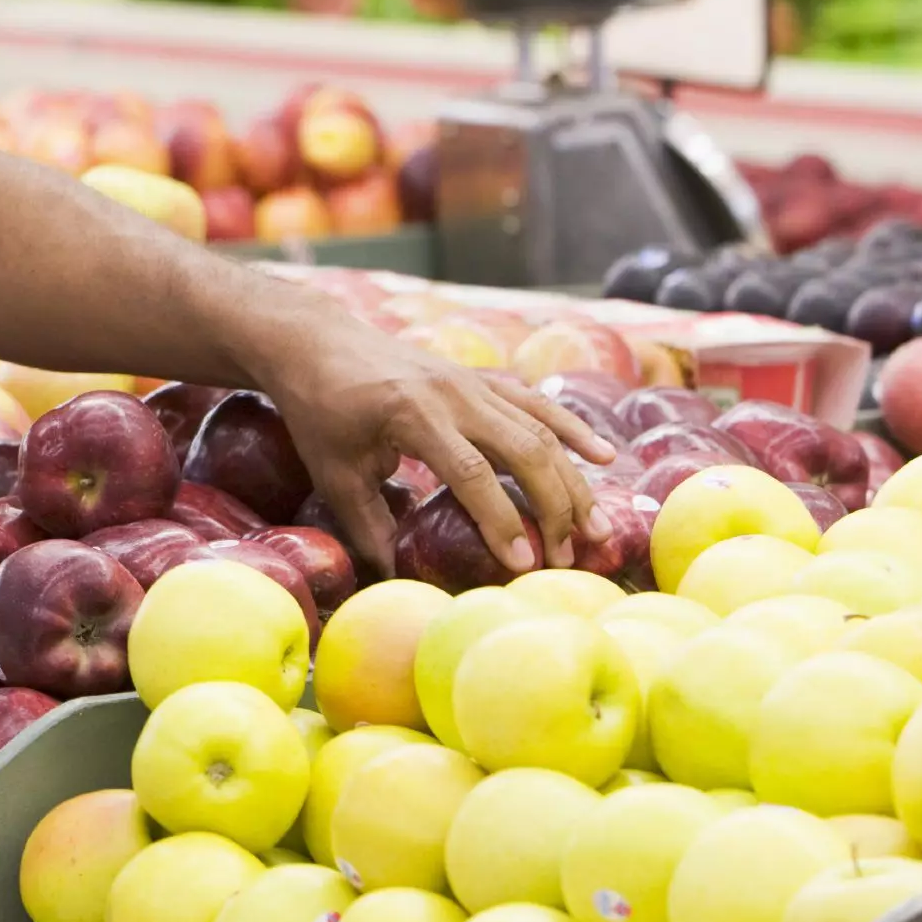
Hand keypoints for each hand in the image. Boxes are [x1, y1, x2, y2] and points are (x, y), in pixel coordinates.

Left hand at [245, 296, 614, 578]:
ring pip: (539, 430)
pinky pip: (536, 404)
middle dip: (552, 508)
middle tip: (565, 557)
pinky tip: (603, 457)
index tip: (521, 562)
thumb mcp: (334, 474)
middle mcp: (453, 395)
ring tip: (596, 528)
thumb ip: (368, 527)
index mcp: (414, 415)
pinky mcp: (480, 379)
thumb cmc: (321, 412)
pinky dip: (572, 429)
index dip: (500, 520)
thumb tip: (396, 578)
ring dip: (571, 480)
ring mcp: (472, 383)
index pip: (470, 474)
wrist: (318, 344)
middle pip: (523, 451)